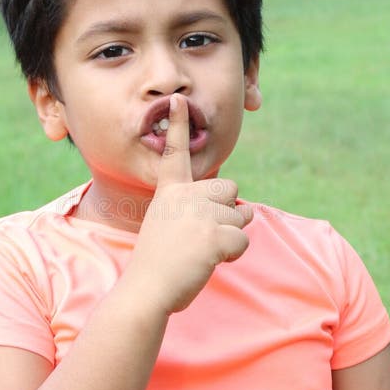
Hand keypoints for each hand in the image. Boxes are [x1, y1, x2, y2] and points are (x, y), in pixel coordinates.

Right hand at [127, 94, 252, 314]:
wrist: (147, 289)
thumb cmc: (157, 262)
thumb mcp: (165, 223)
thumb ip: (191, 209)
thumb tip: (240, 211)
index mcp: (170, 191)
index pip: (175, 154)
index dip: (178, 126)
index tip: (178, 100)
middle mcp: (186, 196)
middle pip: (231, 190)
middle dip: (228, 212)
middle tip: (203, 235)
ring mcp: (200, 215)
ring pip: (241, 217)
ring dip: (230, 236)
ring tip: (202, 251)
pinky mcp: (215, 236)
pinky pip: (242, 241)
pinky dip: (233, 255)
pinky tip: (210, 261)